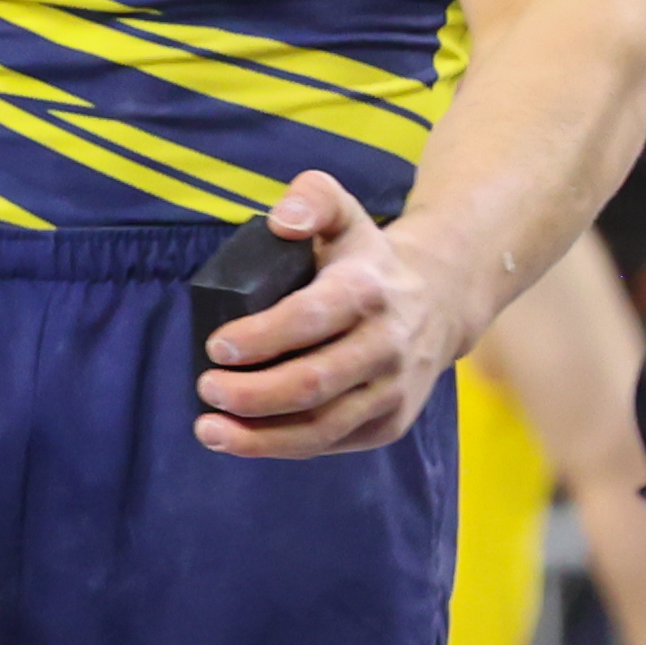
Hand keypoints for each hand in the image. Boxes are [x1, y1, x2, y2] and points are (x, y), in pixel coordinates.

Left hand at [194, 170, 462, 457]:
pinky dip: (282, 446)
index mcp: (367, 292)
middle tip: (206, 386)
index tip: (214, 346)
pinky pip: (331, 442)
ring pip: (322, 425)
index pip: (311, 318)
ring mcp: (391, 390)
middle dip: (251, 393)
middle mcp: (386, 346)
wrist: (439, 302)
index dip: (261, 337)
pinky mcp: (388, 423)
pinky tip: (241, 439)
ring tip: (209, 428)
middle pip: (313, 381)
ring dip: (260, 435)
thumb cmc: (366, 259)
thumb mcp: (343, 212)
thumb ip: (312, 198)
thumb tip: (281, 221)